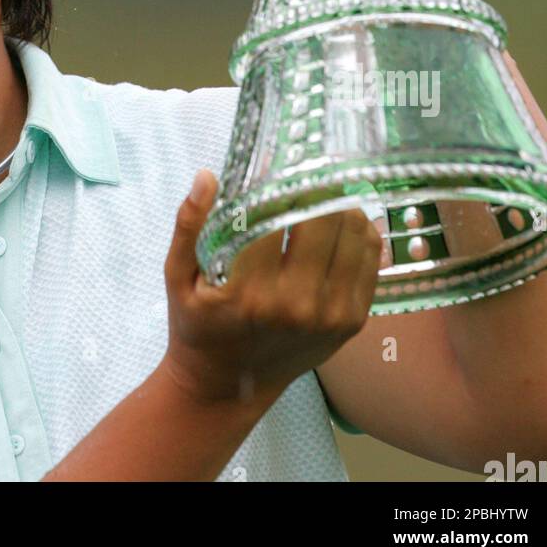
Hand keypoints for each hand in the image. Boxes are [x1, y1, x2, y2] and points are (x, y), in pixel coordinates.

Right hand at [162, 169, 381, 413]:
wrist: (227, 387)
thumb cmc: (198, 323)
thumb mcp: (177, 275)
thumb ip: (189, 224)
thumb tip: (208, 176)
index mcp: (249, 290)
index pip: (277, 213)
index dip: (279, 179)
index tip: (276, 160)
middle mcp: (297, 304)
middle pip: (324, 217)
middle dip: (315, 185)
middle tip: (305, 168)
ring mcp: (331, 315)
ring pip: (354, 231)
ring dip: (341, 203)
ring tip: (323, 190)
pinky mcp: (352, 321)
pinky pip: (370, 258)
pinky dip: (360, 230)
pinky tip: (341, 219)